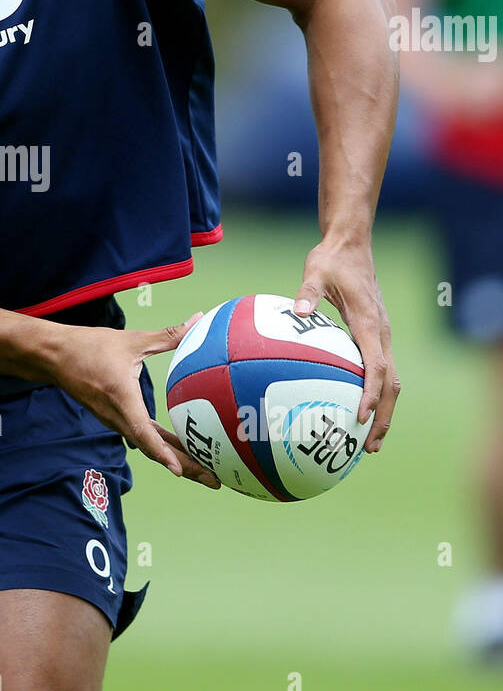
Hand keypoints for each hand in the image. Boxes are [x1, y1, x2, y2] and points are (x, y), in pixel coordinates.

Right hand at [49, 314, 221, 486]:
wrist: (55, 357)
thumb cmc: (90, 346)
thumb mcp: (132, 340)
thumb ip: (169, 335)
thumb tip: (198, 319)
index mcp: (121, 398)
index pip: (143, 432)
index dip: (162, 452)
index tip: (179, 470)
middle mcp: (118, 416)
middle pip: (153, 449)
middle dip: (185, 466)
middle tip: (215, 480)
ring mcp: (116, 421)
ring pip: (149, 446)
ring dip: (176, 460)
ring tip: (206, 472)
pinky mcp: (116, 419)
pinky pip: (142, 438)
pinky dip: (163, 448)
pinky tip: (182, 449)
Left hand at [292, 237, 400, 450]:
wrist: (352, 244)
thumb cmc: (332, 258)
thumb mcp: (316, 271)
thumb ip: (308, 292)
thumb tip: (298, 312)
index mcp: (370, 322)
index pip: (376, 366)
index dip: (371, 393)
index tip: (361, 416)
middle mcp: (382, 333)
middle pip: (392, 383)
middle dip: (384, 416)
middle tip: (369, 446)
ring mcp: (382, 335)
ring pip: (391, 380)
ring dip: (384, 410)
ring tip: (369, 441)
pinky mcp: (375, 335)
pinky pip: (380, 370)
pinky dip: (375, 394)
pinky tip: (356, 410)